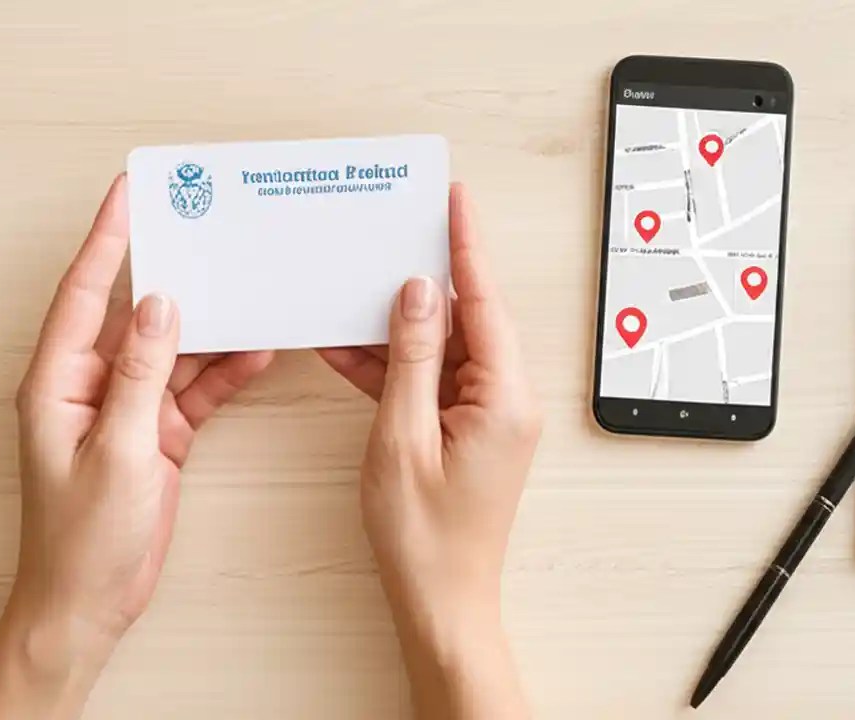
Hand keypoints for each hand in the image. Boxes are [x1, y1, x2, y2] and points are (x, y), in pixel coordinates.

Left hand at [0, 175, 272, 718]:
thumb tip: (158, 305)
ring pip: (175, 350)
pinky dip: (227, 374)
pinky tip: (259, 353)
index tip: (130, 193)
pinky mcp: (158, 433)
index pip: (83, 294)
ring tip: (250, 288)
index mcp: (59, 382)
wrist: (90, 602)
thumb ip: (138, 374)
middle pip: (134, 313)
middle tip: (205, 226)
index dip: (108, 240)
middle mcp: (91, 385)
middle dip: (172, 271)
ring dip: (213, 327)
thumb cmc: (83, 537)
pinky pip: (196, 389)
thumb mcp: (117, 449)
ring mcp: (127, 408)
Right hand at [319, 184, 540, 719]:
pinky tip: (348, 349)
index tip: (455, 200)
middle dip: (424, 282)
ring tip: (351, 293)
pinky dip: (394, 367)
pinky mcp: (466, 430)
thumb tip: (418, 292)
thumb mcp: (402, 437)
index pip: (485, 303)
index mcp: (505, 397)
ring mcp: (487, 415)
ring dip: (396, 330)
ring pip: (442, 349)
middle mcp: (506, 399)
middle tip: (391, 234)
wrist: (441, 602)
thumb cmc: (424, 536)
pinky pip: (431, 381)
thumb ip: (410, 358)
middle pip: (466, 320)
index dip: (466, 248)